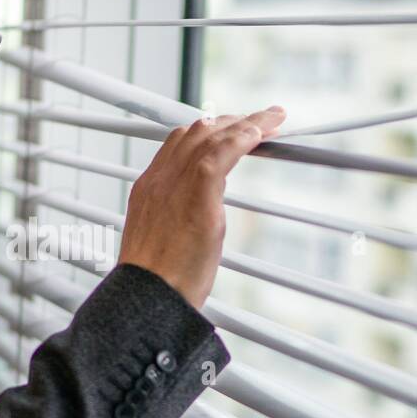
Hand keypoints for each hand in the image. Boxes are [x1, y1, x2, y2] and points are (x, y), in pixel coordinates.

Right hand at [118, 105, 285, 309]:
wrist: (145, 298)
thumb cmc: (155, 282)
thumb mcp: (160, 243)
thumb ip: (176, 221)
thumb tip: (199, 223)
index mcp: (148, 190)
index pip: (177, 144)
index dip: (205, 132)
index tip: (226, 132)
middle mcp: (159, 180)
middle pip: (195, 132)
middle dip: (228, 122)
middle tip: (256, 122)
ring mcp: (175, 185)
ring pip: (211, 135)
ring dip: (245, 123)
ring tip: (271, 119)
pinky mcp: (197, 196)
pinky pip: (223, 152)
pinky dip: (243, 137)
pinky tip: (260, 133)